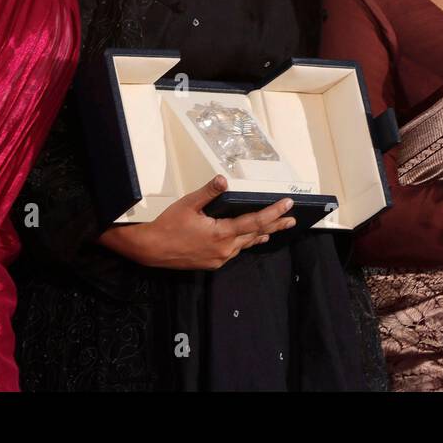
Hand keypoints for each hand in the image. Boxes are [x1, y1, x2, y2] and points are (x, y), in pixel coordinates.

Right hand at [99, 175, 297, 270]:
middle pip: (255, 235)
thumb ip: (208, 192)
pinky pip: (234, 251)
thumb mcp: (188, 204)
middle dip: (275, 225)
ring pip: (245, 244)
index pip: (254, 221)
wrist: (150, 250)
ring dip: (262, 234)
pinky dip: (245, 242)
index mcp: (220, 233)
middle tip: (291, 219)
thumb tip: (224, 179)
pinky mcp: (212, 263)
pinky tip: (250, 240)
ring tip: (276, 228)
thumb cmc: (167, 225)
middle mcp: (224, 249)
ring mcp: (218, 258)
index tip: (287, 205)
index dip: (273, 212)